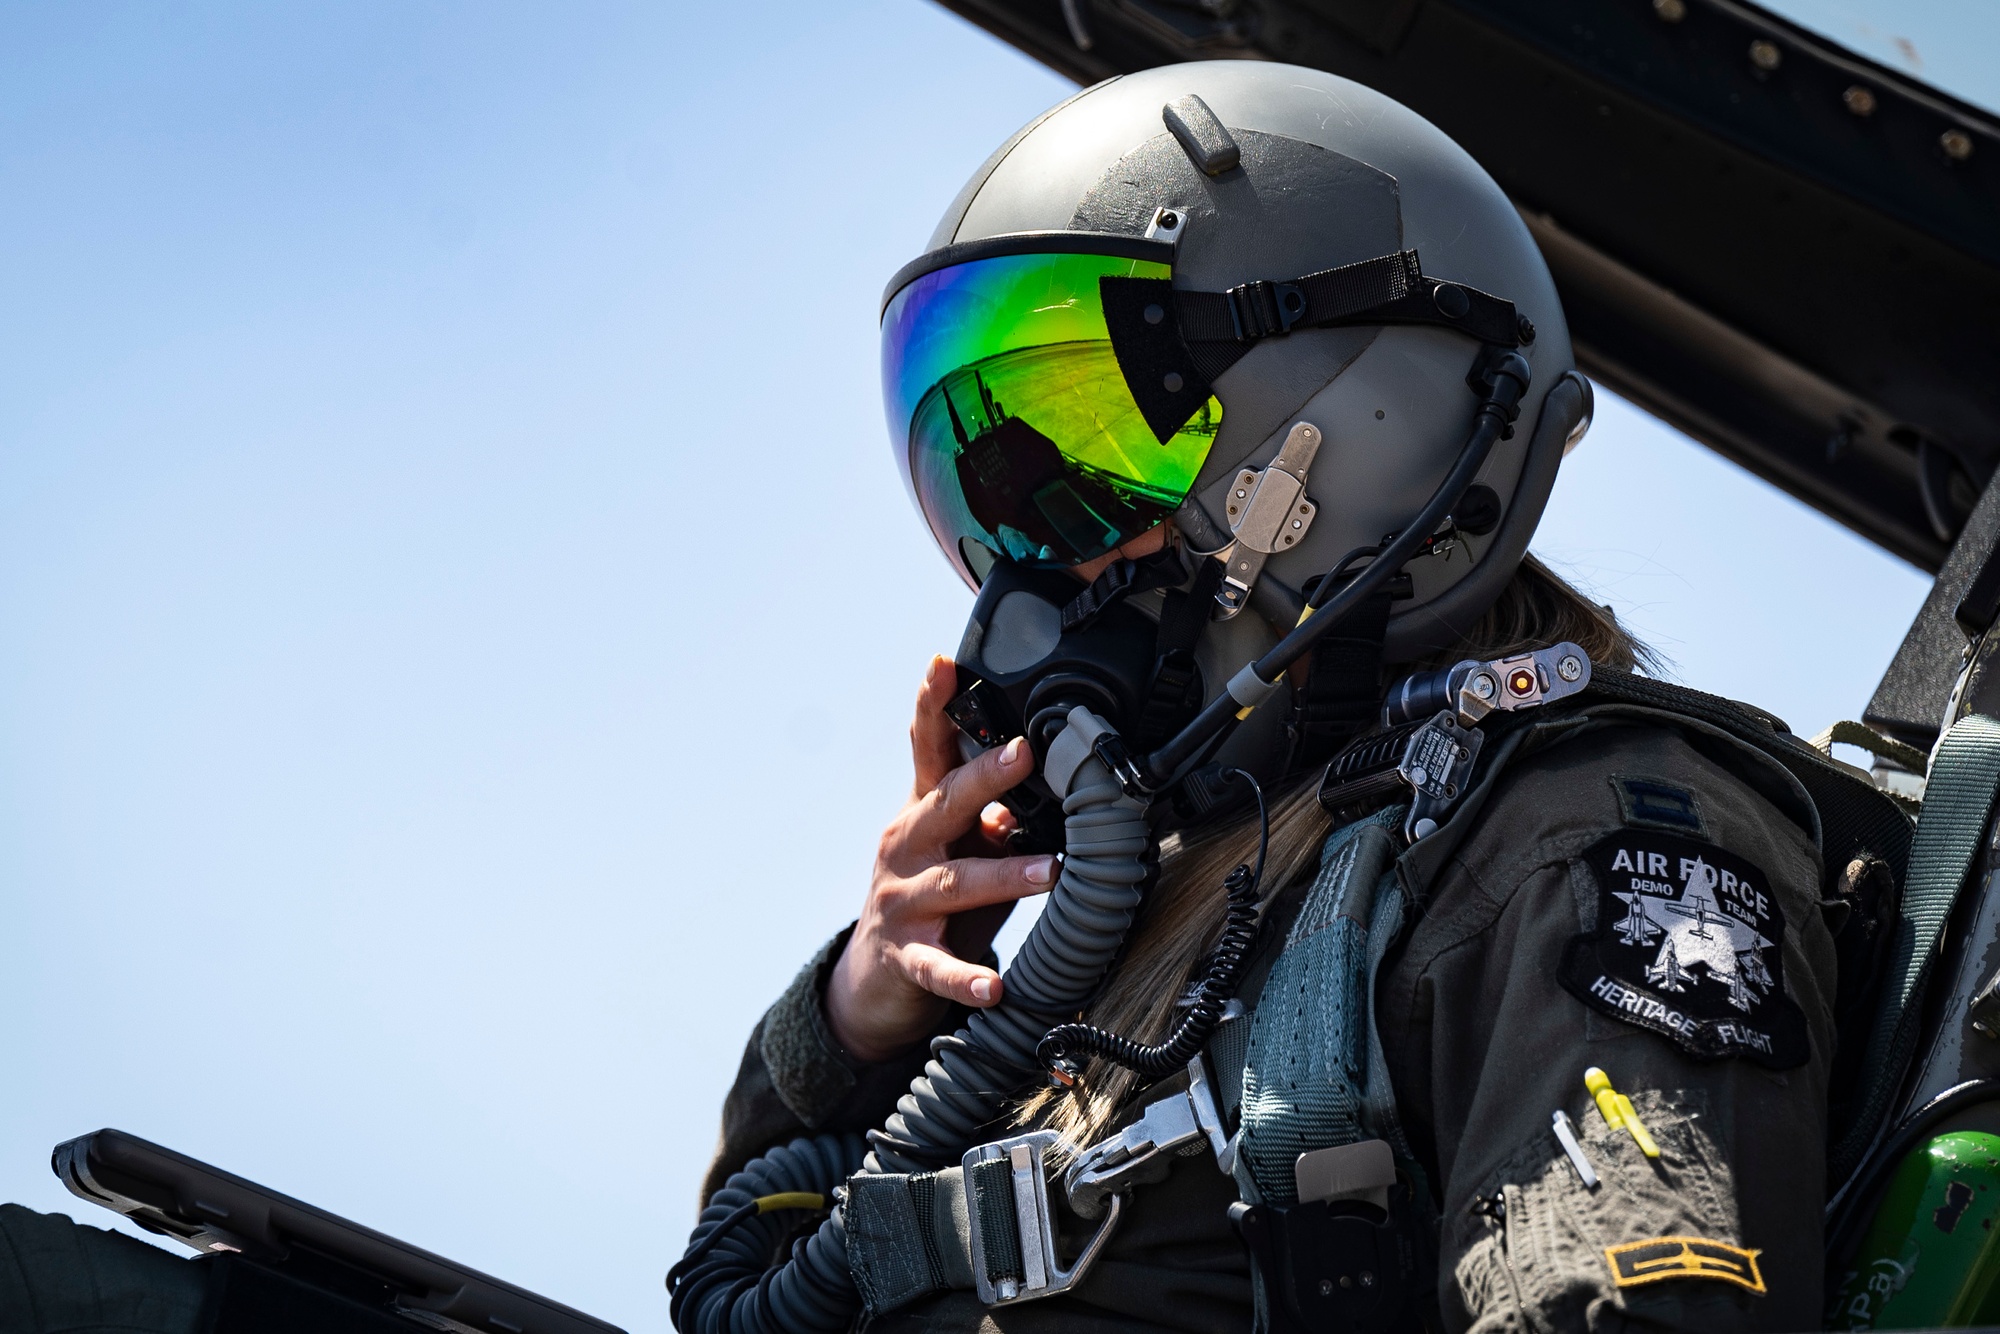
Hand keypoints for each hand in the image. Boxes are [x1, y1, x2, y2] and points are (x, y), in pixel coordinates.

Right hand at [825, 655, 1055, 1062]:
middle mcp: (907, 847)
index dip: (933, 704)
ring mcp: (903, 901)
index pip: (927, 748)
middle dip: (986, 775)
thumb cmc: (933, 899)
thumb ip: (992, 817)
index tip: (946, 663)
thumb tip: (1035, 788)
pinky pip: (940, 968)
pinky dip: (967, 977)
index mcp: (922, 811)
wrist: (876, 979)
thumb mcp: (960, 848)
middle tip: (1025, 751)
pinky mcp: (907, 957)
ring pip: (958, 882)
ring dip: (1006, 874)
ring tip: (1052, 871)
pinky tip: (993, 986)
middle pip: (945, 803)